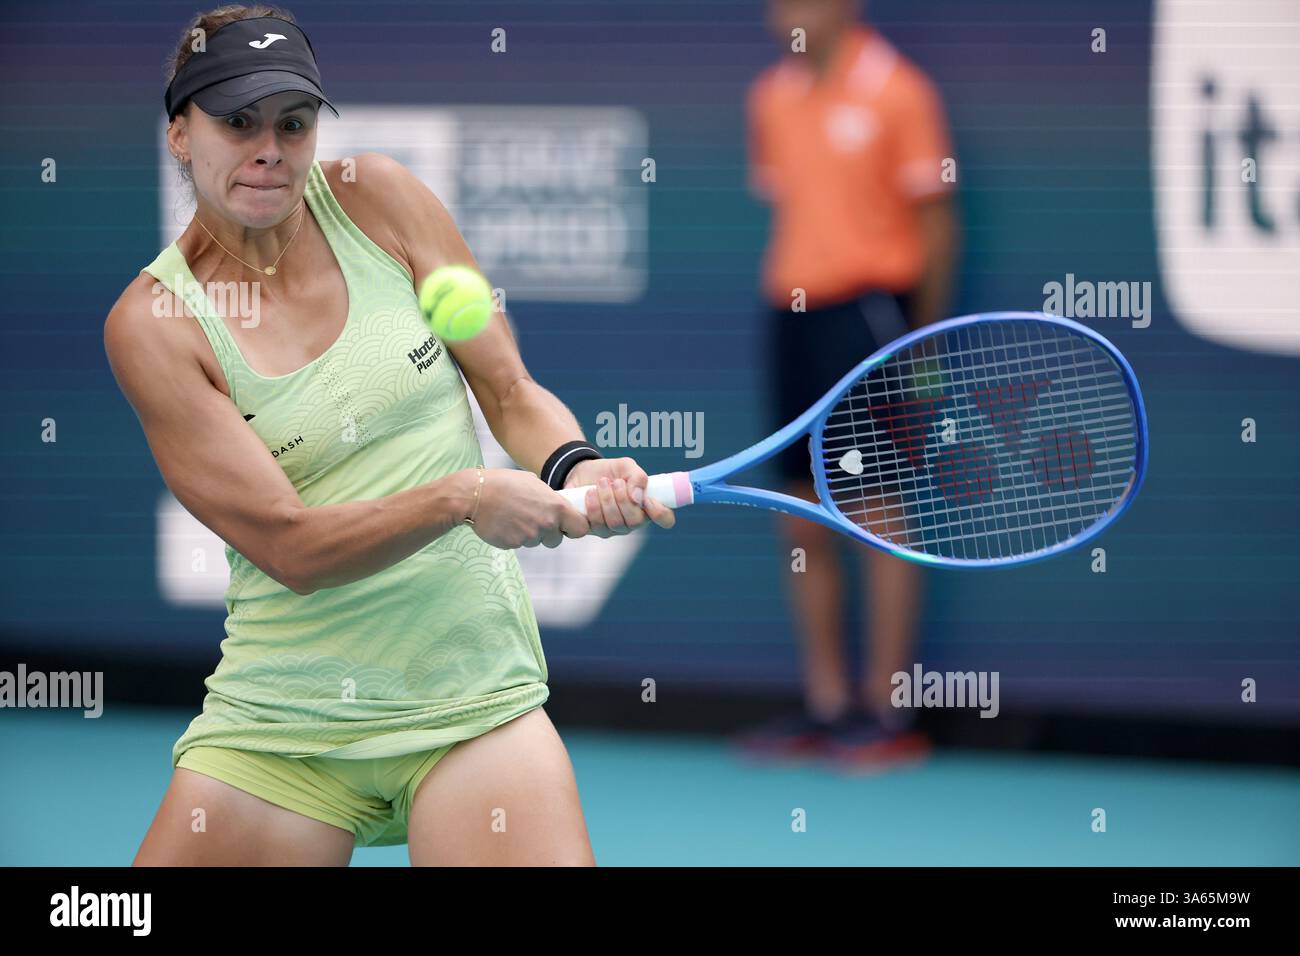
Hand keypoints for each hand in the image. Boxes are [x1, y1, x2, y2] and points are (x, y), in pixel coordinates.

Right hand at [466, 468, 589, 548]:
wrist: (475, 494)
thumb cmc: (504, 483)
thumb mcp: (533, 482)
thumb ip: (549, 498)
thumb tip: (556, 505)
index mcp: (556, 507)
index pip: (581, 528)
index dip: (575, 528)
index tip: (568, 526)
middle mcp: (547, 524)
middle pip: (557, 540)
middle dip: (549, 534)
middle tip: (534, 520)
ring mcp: (530, 536)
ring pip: (537, 542)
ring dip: (530, 534)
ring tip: (515, 516)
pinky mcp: (514, 544)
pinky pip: (520, 543)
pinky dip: (514, 536)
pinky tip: (505, 522)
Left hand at [562, 457, 676, 537]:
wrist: (582, 472)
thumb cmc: (610, 471)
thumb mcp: (626, 466)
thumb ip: (638, 477)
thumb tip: (637, 497)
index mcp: (648, 506)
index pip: (665, 519)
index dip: (660, 513)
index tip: (647, 498)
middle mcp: (633, 521)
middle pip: (635, 522)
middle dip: (623, 500)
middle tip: (615, 482)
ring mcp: (615, 528)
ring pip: (615, 523)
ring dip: (607, 500)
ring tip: (601, 483)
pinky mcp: (595, 529)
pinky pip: (597, 525)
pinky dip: (593, 506)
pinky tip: (590, 493)